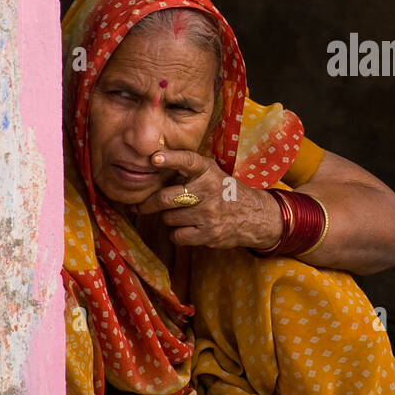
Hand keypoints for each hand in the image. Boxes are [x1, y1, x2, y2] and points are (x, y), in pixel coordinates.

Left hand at [136, 149, 281, 250]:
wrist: (253, 215)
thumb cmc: (223, 191)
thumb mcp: (212, 173)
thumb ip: (188, 170)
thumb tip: (152, 167)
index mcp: (207, 171)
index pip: (188, 161)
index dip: (170, 159)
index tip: (154, 158)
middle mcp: (209, 190)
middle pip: (165, 198)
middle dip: (148, 204)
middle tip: (140, 206)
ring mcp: (209, 213)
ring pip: (168, 218)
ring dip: (169, 218)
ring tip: (181, 214)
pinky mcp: (209, 233)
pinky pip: (177, 235)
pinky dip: (177, 233)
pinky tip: (188, 227)